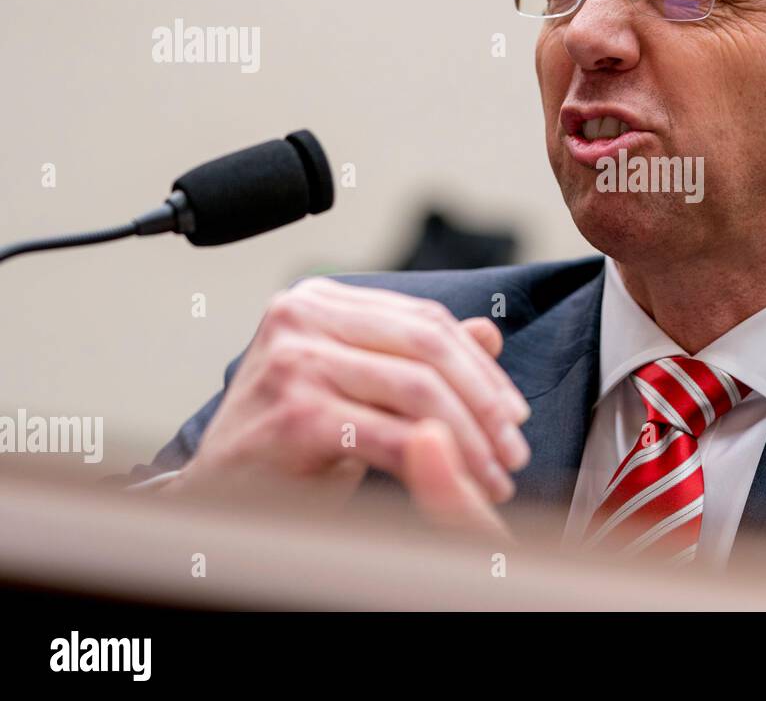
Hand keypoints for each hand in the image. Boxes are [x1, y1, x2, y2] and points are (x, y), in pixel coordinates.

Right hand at [166, 278, 529, 509]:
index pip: (425, 320)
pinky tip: (463, 485)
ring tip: (497, 474)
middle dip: (484, 402)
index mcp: (320, 300)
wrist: (216, 499)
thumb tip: (488, 331)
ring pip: (418, 391)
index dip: (480, 366)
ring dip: (471, 438)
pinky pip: (392, 434)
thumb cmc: (287, 444)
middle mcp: (302, 316)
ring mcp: (295, 361)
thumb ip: (414, 355)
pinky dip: (440, 462)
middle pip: (428, 348)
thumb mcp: (357, 386)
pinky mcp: (296, 413)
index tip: (514, 411)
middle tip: (514, 447)